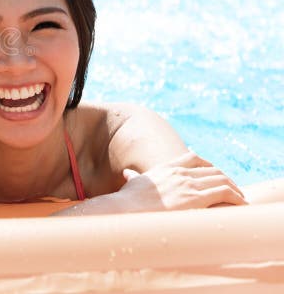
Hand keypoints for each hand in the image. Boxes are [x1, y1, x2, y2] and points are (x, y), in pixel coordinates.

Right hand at [119, 151, 246, 211]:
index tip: (215, 174)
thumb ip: (134, 177)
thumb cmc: (127, 200)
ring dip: (235, 189)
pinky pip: (224, 193)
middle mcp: (179, 172)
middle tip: (233, 190)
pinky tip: (241, 203)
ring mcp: (188, 185)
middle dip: (225, 179)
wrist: (126, 209)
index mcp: (166, 167)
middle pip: (212, 169)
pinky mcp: (195, 199)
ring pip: (222, 180)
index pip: (193, 158)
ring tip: (241, 198)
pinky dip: (236, 197)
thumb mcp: (132, 183)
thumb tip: (128, 174)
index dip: (208, 165)